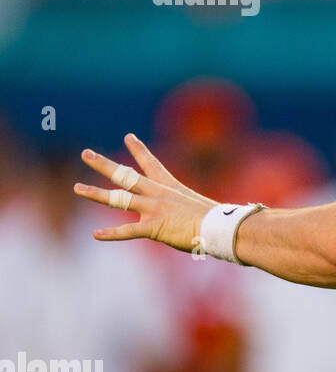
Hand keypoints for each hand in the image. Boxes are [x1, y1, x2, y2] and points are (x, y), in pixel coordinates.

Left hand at [74, 134, 216, 252]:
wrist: (220, 228)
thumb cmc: (215, 220)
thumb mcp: (197, 207)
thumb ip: (184, 209)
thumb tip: (188, 217)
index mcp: (170, 187)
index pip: (151, 163)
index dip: (138, 150)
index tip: (128, 136)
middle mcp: (158, 194)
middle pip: (125, 176)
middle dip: (104, 164)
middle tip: (86, 153)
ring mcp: (154, 209)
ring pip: (119, 199)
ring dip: (97, 194)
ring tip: (78, 188)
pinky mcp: (154, 226)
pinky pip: (128, 231)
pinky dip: (111, 234)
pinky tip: (95, 235)